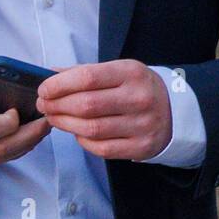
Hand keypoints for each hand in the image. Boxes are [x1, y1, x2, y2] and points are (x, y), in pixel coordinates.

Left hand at [36, 59, 171, 160]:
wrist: (174, 111)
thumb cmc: (137, 88)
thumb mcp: (117, 70)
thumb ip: (84, 72)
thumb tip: (49, 75)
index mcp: (131, 73)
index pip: (87, 77)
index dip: (59, 85)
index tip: (44, 89)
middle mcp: (138, 99)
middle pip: (86, 105)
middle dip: (57, 105)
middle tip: (44, 105)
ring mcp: (141, 125)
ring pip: (91, 129)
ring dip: (65, 124)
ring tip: (54, 118)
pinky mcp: (140, 147)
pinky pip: (101, 148)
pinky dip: (82, 140)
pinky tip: (76, 132)